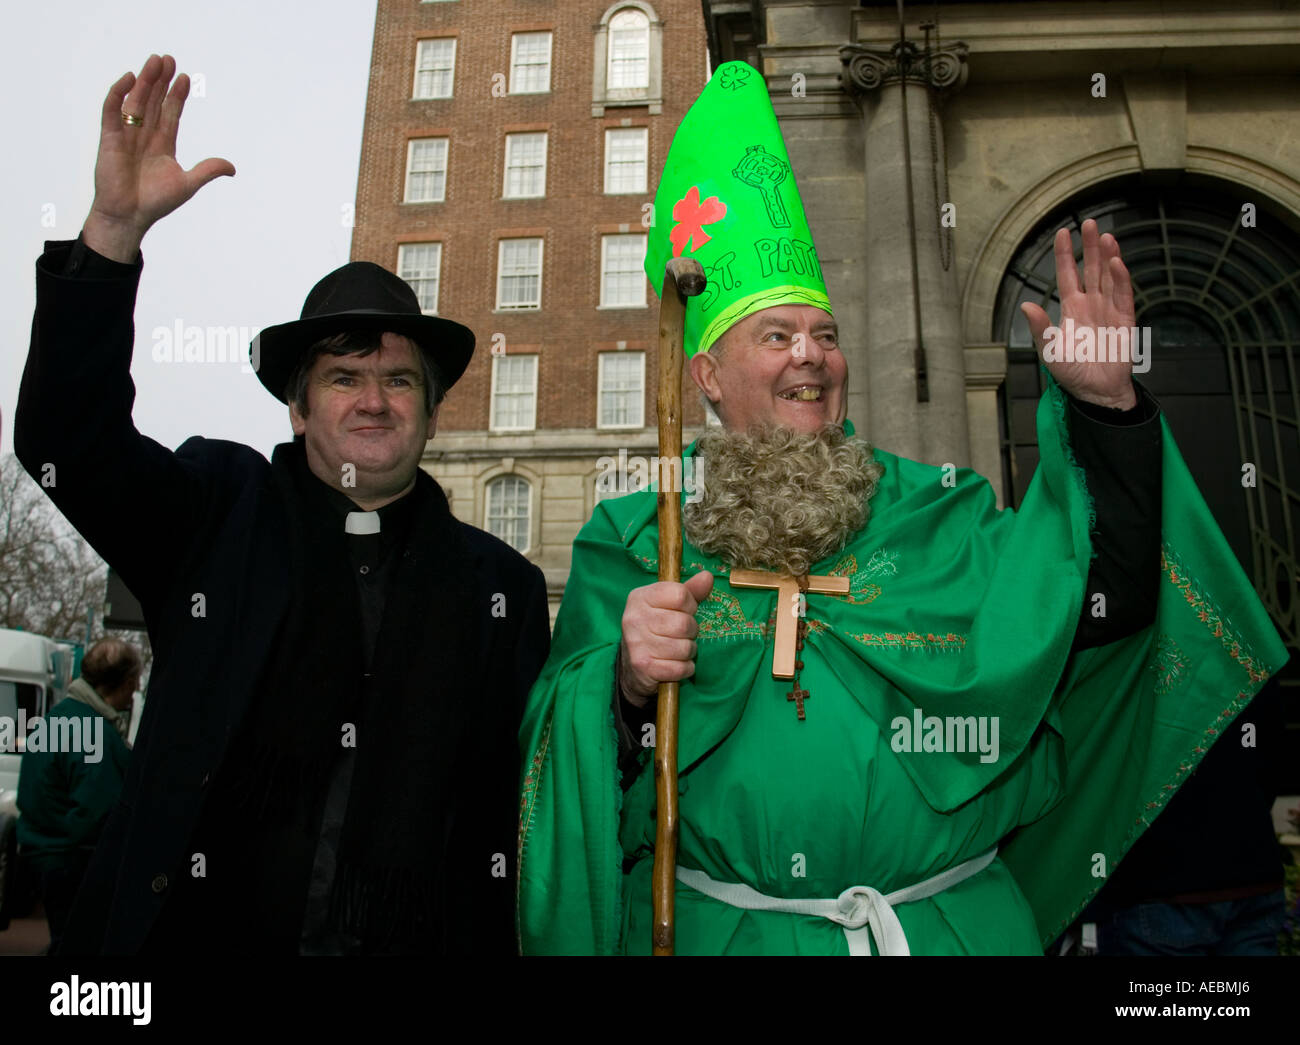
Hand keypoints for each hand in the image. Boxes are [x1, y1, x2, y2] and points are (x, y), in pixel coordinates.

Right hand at [83, 54, 235, 262]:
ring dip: (145, 81)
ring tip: (155, 61)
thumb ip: (207, 171)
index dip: (177, 95)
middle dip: (161, 81)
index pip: (170, 113)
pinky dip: (118, 94)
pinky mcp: (109, 138)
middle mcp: (144, 136)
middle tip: (168, 59)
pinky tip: (129, 78)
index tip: (185, 77)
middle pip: (153, 101)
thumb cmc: (155, 202)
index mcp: (162, 144)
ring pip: (136, 101)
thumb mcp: (187, 183)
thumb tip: (232, 168)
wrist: (129, 216)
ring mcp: (126, 135)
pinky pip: (112, 111)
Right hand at [618, 571, 714, 707]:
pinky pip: (680, 668)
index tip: (685, 611)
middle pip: (684, 623)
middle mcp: (634, 618)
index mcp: (640, 597)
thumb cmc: (656, 629)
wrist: (633, 665)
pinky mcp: (643, 666)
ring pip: (684, 647)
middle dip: (691, 631)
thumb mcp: (669, 605)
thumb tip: (707, 576)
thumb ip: (689, 591)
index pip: (680, 594)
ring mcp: (636, 643)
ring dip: (689, 651)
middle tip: (682, 634)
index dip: (690, 605)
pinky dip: (685, 668)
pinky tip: (675, 664)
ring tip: (678, 649)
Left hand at [1020, 218, 1137, 409]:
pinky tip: (1116, 263)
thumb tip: (1026, 305)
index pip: (1068, 275)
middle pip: (1091, 269)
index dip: (1066, 254)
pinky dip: (1121, 279)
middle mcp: (1091, 304)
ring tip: (1105, 236)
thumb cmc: (1071, 372)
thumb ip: (1039, 327)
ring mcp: (1109, 310)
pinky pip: (1123, 295)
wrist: (1095, 392)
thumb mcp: (1049, 350)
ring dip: (1107, 256)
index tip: (1063, 232)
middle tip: (1089, 223)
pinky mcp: (1125, 320)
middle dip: (1089, 246)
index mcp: (1071, 308)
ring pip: (1108, 277)